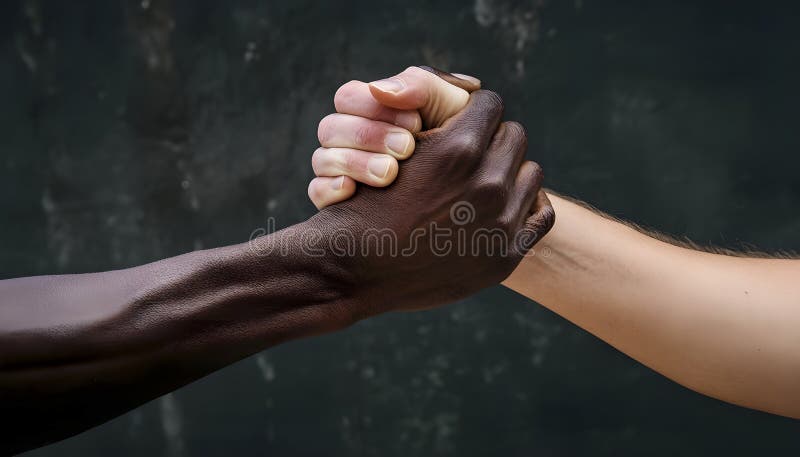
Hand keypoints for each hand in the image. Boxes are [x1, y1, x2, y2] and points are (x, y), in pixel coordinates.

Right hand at [301, 89, 553, 319]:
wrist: (354, 270)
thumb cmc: (363, 204)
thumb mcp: (389, 147)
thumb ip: (429, 116)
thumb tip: (465, 87)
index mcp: (459, 149)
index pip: (490, 104)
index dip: (473, 112)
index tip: (463, 124)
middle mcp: (486, 183)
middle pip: (514, 137)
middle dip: (493, 141)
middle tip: (472, 156)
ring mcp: (500, 222)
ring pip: (531, 172)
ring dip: (510, 173)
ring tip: (484, 183)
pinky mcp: (505, 255)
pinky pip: (542, 215)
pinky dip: (527, 206)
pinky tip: (504, 208)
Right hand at [310, 66, 479, 208]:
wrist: (467, 201)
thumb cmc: (461, 144)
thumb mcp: (450, 109)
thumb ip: (422, 86)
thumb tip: (379, 89)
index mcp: (370, 110)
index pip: (348, 97)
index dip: (376, 108)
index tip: (416, 123)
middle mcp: (348, 139)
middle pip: (330, 127)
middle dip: (369, 135)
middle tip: (407, 148)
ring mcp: (339, 172)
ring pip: (322, 158)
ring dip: (355, 162)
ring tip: (390, 173)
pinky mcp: (338, 205)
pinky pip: (317, 192)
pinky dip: (331, 188)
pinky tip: (353, 190)